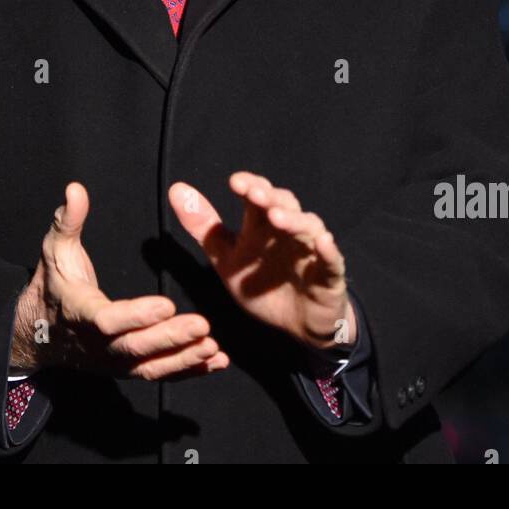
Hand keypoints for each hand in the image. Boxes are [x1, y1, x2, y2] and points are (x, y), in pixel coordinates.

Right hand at [11, 182, 229, 379]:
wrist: (39, 333)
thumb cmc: (53, 284)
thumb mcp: (55, 250)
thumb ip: (68, 221)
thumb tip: (75, 188)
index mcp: (81, 314)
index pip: (109, 320)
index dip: (137, 315)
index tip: (166, 304)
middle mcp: (98, 345)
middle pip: (136, 347)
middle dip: (170, 338)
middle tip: (203, 325)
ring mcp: (114, 361)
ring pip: (151, 366)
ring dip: (184, 359)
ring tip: (213, 348)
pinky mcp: (128, 369)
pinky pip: (159, 373)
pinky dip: (188, 370)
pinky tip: (216, 361)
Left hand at [169, 172, 355, 353]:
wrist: (297, 326)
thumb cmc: (262, 284)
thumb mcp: (227, 259)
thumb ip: (204, 228)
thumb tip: (176, 189)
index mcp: (265, 225)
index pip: (260, 196)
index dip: (251, 186)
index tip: (235, 182)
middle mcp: (290, 232)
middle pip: (285, 205)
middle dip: (270, 199)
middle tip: (255, 194)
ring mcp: (311, 252)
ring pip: (308, 228)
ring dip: (294, 221)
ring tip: (277, 217)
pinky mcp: (330, 276)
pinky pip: (332, 261)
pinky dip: (328, 251)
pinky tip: (323, 242)